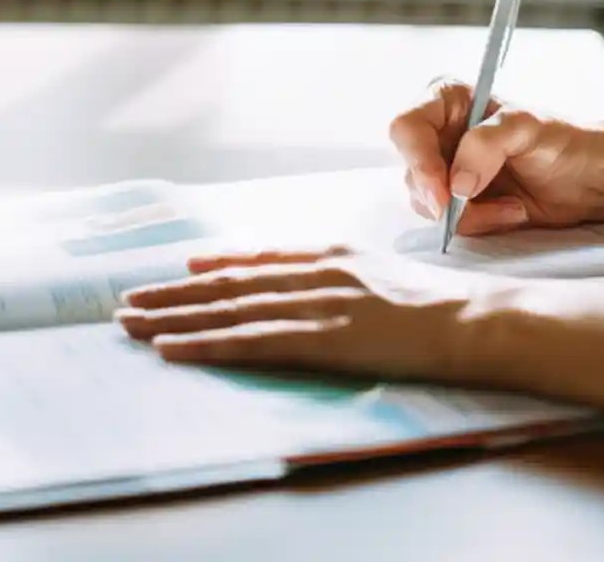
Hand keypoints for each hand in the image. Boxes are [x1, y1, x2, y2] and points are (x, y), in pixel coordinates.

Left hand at [115, 245, 513, 381]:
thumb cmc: (442, 305)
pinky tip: (170, 349)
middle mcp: (312, 273)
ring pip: (226, 311)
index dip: (215, 266)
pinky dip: (204, 345)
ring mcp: (312, 304)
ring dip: (173, 318)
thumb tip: (319, 282)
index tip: (182, 269)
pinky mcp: (318, 339)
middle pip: (228, 284)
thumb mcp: (386, 273)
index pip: (259, 261)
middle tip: (129, 302)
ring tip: (130, 325)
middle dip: (174, 294)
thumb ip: (346, 273)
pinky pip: (247, 343)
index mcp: (331, 255)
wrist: (474, 319)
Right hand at [389, 77, 603, 234]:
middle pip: (411, 171)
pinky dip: (478, 223)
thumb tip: (455, 184)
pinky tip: (511, 212)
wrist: (588, 178)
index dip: (418, 162)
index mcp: (447, 102)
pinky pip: (447, 221)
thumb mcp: (526, 128)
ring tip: (512, 206)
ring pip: (425, 202)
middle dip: (444, 195)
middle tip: (473, 207)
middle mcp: (438, 135)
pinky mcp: (456, 202)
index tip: (444, 193)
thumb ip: (485, 144)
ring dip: (468, 213)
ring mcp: (445, 171)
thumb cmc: (562, 141)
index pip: (407, 129)